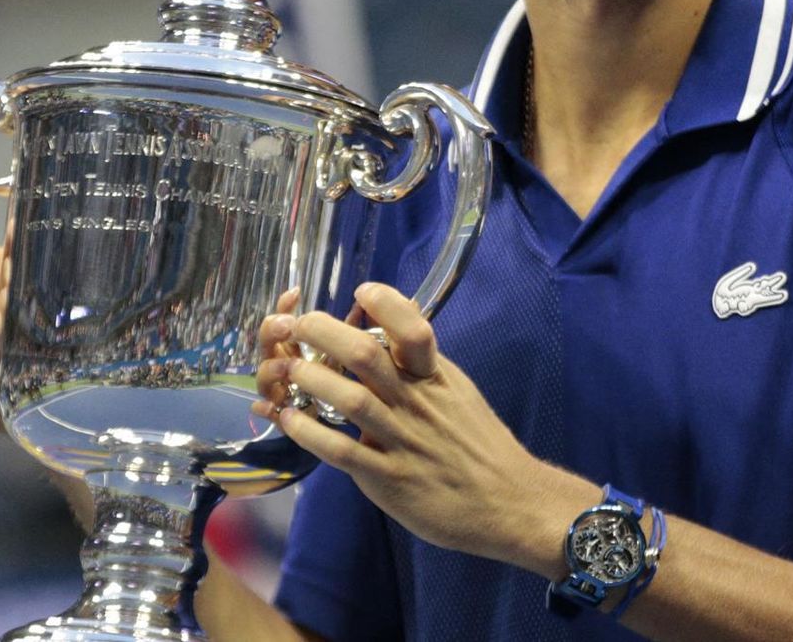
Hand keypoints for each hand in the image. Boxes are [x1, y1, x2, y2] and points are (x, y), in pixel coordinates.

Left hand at [253, 283, 582, 566]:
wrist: (508, 501)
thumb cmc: (477, 445)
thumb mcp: (458, 392)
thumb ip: (424, 363)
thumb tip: (398, 319)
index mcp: (436, 377)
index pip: (414, 328)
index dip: (386, 304)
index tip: (361, 291)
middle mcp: (418, 403)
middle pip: (367, 355)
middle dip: (325, 333)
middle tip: (298, 324)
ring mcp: (403, 441)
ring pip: (350, 399)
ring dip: (311, 379)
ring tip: (284, 368)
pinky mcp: (389, 479)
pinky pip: (342, 451)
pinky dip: (310, 433)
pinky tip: (287, 420)